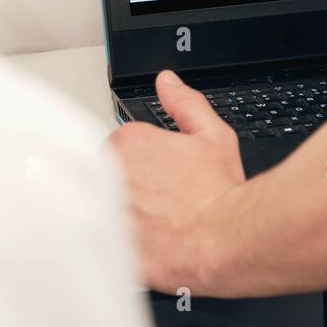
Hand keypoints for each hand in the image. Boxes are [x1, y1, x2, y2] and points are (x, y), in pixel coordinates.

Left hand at [105, 70, 245, 293]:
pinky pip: (103, 240)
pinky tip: (145, 244)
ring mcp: (105, 208)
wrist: (223, 239)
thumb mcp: (213, 135)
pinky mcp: (104, 242)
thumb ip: (185, 104)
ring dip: (123, 213)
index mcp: (130, 142)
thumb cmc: (218, 192)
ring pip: (103, 207)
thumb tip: (167, 82)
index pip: (122, 146)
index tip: (161, 175)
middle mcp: (110, 172)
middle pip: (107, 175)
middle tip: (160, 201)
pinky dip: (118, 242)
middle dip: (129, 185)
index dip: (145, 162)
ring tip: (155, 225)